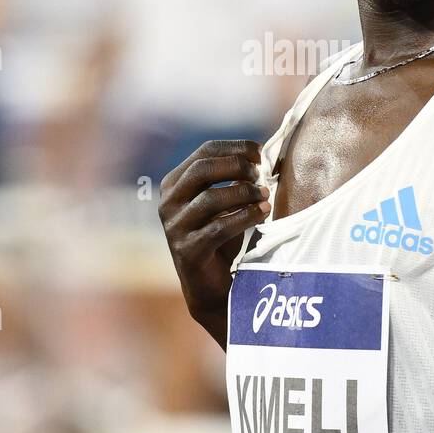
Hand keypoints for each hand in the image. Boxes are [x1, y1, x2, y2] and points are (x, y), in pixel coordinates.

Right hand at [158, 140, 270, 343]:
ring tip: (265, 196)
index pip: (203, 152)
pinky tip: (263, 214)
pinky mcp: (187, 250)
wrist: (211, 284)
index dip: (235, 148)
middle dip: (237, 167)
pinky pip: (219, 228)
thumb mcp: (225, 202)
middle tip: (261, 175)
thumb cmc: (221, 237)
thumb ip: (234, 177)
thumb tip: (261, 155)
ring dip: (245, 193)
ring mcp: (174, 227)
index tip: (260, 153)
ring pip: (211, 198)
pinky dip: (246, 217)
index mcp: (174, 184)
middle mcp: (168, 203)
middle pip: (203, 169)